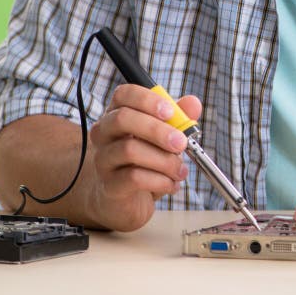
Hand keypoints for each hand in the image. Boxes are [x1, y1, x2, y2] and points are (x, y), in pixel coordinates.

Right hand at [86, 84, 201, 230]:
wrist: (127, 200)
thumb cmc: (147, 160)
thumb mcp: (166, 136)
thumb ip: (179, 118)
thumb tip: (193, 103)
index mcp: (118, 113)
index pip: (123, 94)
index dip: (147, 100)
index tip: (170, 112)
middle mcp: (104, 133)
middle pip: (122, 118)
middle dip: (157, 130)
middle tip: (181, 143)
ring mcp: (102, 159)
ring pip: (129, 150)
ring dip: (164, 160)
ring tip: (181, 170)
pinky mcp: (108, 186)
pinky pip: (133, 178)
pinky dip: (160, 180)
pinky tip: (172, 184)